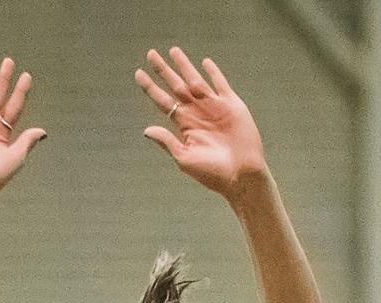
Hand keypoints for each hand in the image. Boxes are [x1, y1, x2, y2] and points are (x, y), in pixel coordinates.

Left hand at [136, 49, 266, 197]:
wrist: (241, 174)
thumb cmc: (212, 173)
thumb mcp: (184, 158)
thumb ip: (167, 142)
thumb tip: (146, 130)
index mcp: (184, 125)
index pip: (163, 101)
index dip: (150, 87)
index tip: (138, 74)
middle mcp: (197, 113)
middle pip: (176, 86)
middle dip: (163, 70)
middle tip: (151, 54)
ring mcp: (214, 107)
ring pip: (195, 80)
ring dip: (184, 66)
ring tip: (173, 50)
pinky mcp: (231, 105)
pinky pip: (220, 84)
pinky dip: (213, 73)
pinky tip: (205, 62)